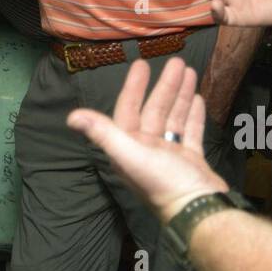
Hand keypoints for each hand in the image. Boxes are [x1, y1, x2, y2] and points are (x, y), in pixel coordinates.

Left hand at [68, 57, 226, 224]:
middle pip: (155, 110)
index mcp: (129, 147)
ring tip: (188, 72)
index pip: (128, 110)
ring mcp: (170, 155)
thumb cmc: (164, 181)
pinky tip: (196, 98)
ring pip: (173, 118)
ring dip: (180, 95)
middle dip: (165, 86)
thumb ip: (103, 133)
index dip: (133, 87)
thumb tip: (72, 117)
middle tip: (176, 62)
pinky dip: (192, 115)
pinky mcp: (190, 160)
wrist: (199, 209)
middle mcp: (147, 149)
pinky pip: (189, 132)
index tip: (142, 64)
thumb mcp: (131, 155)